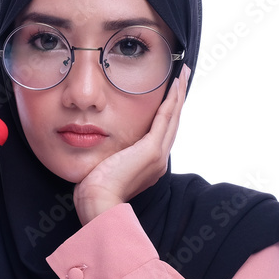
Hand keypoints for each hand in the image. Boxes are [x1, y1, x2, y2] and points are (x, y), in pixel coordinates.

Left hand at [73, 64, 189, 224]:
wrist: (99, 204)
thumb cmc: (94, 192)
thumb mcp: (103, 169)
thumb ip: (107, 158)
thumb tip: (100, 151)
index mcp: (148, 165)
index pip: (160, 132)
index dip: (167, 112)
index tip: (170, 94)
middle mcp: (158, 160)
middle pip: (172, 123)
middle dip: (177, 99)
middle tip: (183, 77)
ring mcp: (157, 155)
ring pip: (172, 118)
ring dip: (178, 94)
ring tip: (183, 74)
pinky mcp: (151, 150)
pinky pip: (165, 118)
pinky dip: (171, 100)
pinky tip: (175, 85)